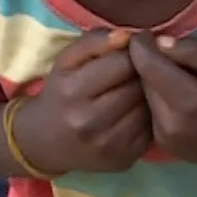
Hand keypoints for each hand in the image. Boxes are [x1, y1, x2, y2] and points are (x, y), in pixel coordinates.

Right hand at [10, 28, 151, 174]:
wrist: (45, 142)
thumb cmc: (60, 92)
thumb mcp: (67, 60)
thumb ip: (96, 41)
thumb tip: (128, 36)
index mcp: (72, 91)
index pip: (124, 62)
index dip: (133, 53)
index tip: (132, 52)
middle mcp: (90, 122)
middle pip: (139, 85)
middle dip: (143, 73)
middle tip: (138, 71)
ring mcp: (109, 145)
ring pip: (150, 107)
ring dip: (150, 94)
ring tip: (137, 89)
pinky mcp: (125, 159)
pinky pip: (152, 128)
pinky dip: (149, 116)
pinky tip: (137, 110)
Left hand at [128, 33, 196, 171]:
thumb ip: (195, 51)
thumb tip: (160, 42)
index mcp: (187, 103)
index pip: (147, 65)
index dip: (140, 44)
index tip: (146, 30)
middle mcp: (168, 125)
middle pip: (144, 81)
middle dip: (153, 62)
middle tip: (175, 53)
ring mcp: (164, 140)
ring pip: (146, 96)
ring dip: (157, 81)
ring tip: (184, 76)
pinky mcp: (164, 146)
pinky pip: (153, 112)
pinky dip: (163, 98)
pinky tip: (184, 96)